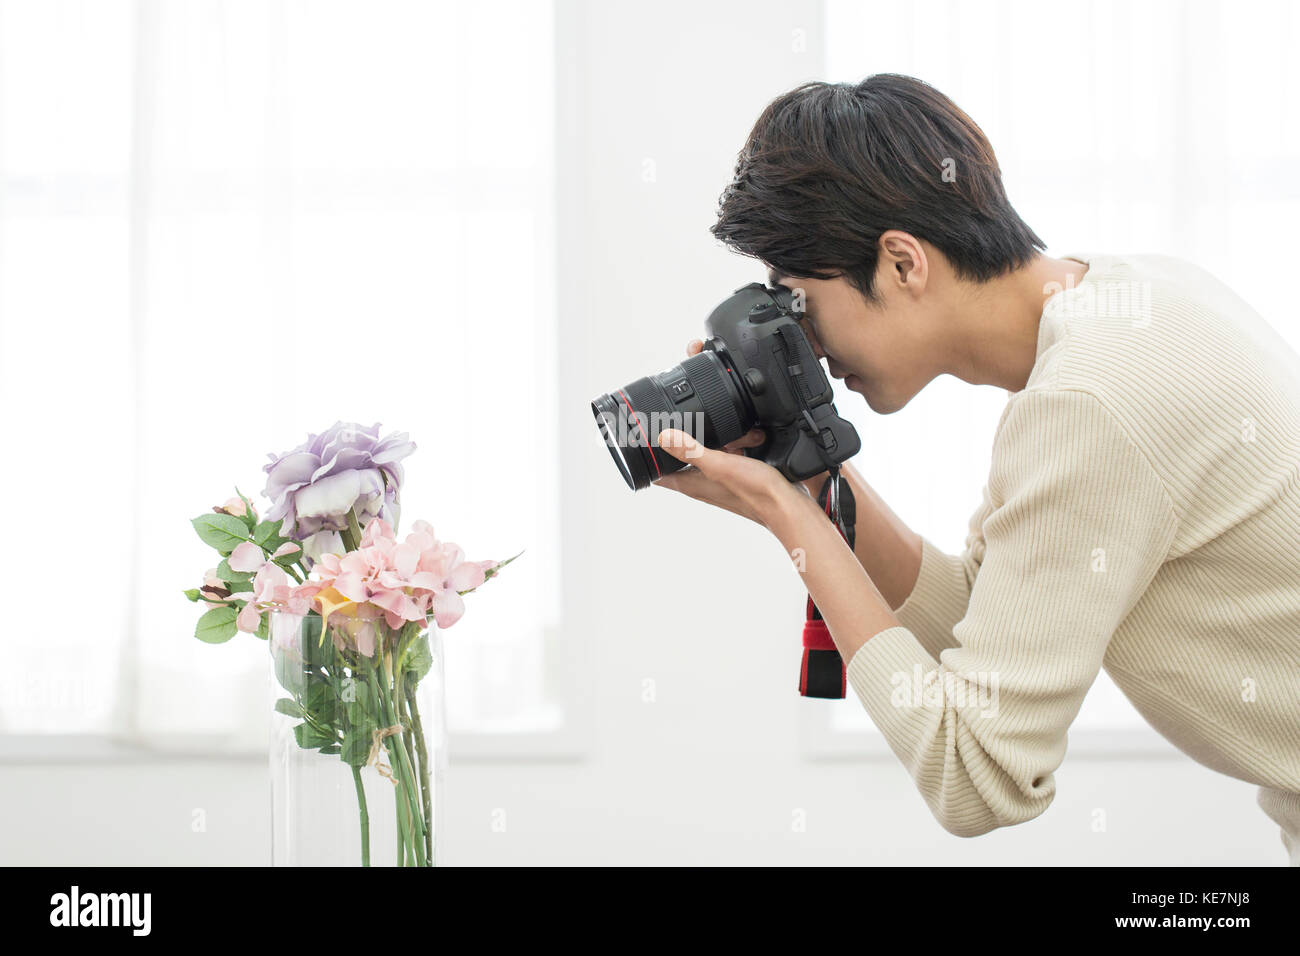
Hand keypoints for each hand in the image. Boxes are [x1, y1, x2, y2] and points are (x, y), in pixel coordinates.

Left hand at [653, 340, 805, 526]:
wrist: (788, 507)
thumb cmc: (756, 493)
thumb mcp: (719, 464)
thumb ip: (691, 450)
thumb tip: (662, 436)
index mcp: (691, 484)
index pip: (658, 473)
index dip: (649, 456)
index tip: (644, 439)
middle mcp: (702, 484)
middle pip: (683, 458)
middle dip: (688, 439)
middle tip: (696, 426)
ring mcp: (720, 481)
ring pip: (710, 454)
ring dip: (718, 440)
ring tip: (734, 437)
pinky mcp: (738, 478)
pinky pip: (731, 456)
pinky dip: (737, 445)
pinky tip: (749, 439)